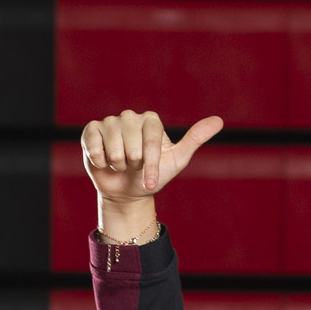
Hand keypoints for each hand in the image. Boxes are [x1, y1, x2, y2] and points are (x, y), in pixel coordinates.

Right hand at [80, 109, 222, 241]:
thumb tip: (219, 121)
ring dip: (116, 164)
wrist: (126, 193)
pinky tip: (104, 162)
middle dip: (132, 164)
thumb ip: (195, 139)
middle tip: (133, 167)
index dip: (149, 165)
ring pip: (112, 145)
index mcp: (151, 120)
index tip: (150, 180)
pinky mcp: (91, 131)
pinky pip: (94, 144)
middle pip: (131, 143)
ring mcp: (110, 122)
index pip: (150, 141)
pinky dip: (99, 160)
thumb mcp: (176, 161)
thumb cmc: (152, 176)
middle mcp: (130, 117)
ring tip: (120, 165)